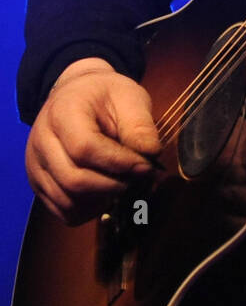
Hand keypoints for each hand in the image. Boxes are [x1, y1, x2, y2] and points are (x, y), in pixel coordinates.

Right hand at [25, 58, 159, 225]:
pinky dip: (89, 210)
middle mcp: (41, 141)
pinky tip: (106, 193)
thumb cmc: (106, 96)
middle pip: (73, 180)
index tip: (146, 165)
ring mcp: (35, 165)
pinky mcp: (38, 184)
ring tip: (123, 184)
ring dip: (102, 201)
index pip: (84, 148)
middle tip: (138, 179)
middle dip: (113, 186)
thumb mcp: (130, 97)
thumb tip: (150, 156)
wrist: (76, 94)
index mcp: (62, 112)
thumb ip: (140, 126)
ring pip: (68, 201)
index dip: (119, 163)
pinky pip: (63, 210)